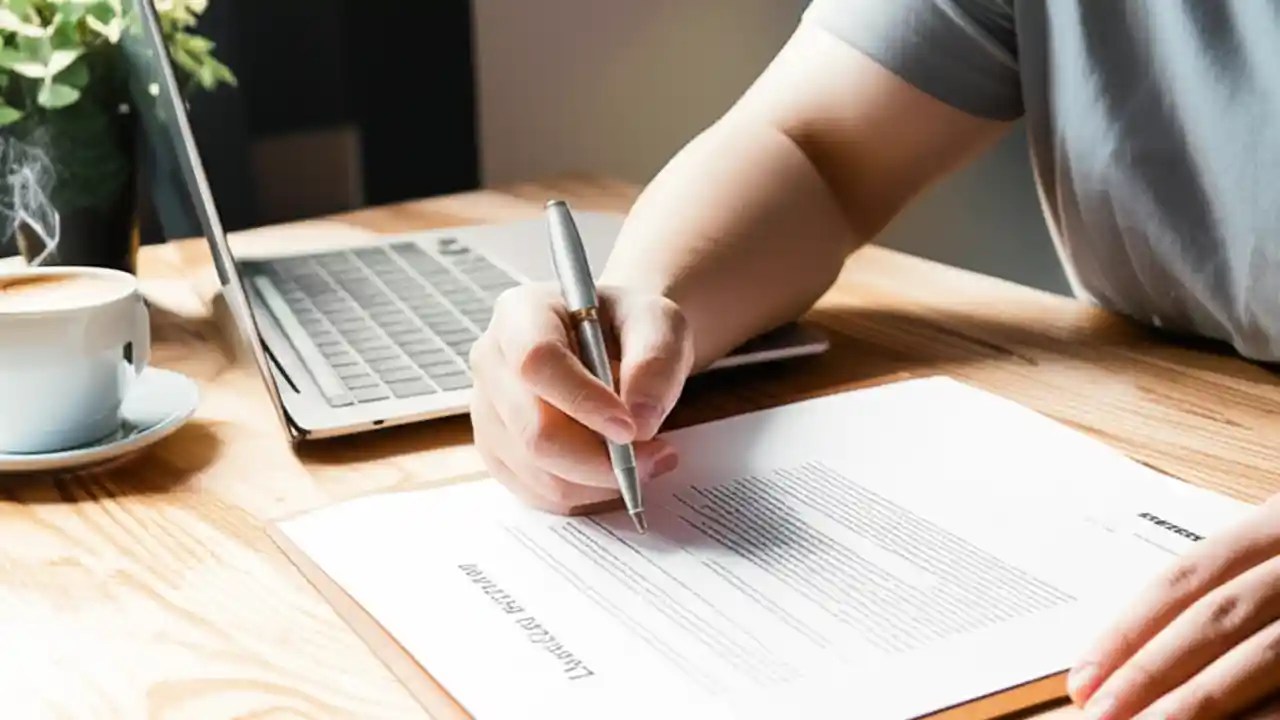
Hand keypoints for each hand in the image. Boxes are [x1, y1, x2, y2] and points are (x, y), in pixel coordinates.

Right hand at [469, 284, 691, 513]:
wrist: (614, 342)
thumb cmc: (630, 326)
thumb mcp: (659, 323)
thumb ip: (655, 361)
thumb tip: (641, 421)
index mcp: (522, 313)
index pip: (536, 362)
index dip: (582, 401)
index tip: (630, 427)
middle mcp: (492, 360)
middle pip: (532, 429)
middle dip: (599, 458)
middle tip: (656, 456)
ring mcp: (488, 410)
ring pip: (537, 470)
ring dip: (599, 480)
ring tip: (644, 459)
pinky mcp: (497, 451)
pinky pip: (538, 492)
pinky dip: (584, 493)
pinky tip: (614, 469)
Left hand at [1067, 495, 1279, 718]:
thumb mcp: (1275, 553)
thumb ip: (1226, 593)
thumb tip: (1137, 655)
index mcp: (1277, 520)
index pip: (1185, 578)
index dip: (1128, 631)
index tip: (1082, 679)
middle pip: (1218, 618)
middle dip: (1153, 673)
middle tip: (1101, 715)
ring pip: (1265, 656)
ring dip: (1202, 704)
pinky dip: (1265, 717)